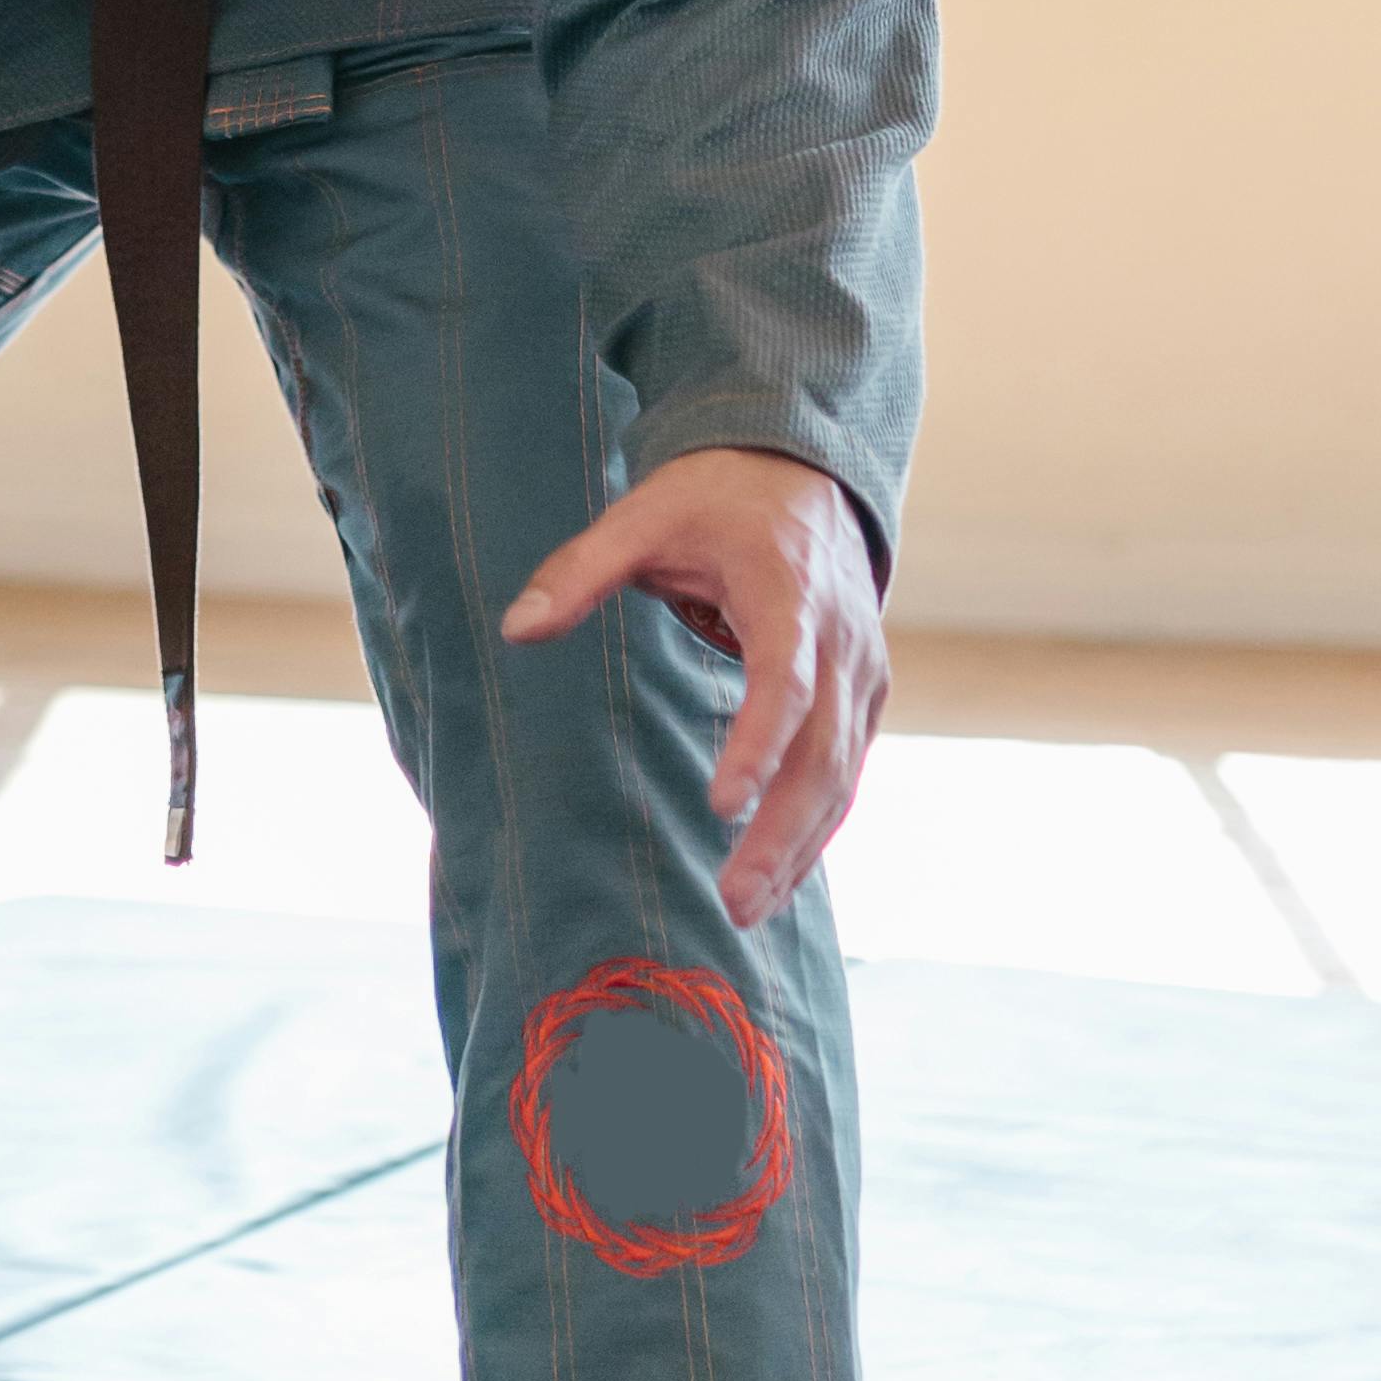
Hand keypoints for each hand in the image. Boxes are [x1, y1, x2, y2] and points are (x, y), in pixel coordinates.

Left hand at [499, 451, 884, 929]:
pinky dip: (818, 827)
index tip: (722, 806)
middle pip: (823, 750)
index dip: (758, 745)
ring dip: (801, 847)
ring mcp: (862, 669)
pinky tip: (780, 878)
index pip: (784, 679)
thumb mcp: (642, 515)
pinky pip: (847, 771)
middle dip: (782, 830)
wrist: (802, 471)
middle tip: (733, 900)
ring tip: (748, 910)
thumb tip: (516, 629)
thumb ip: (580, 570)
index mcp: (788, 590)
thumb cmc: (715, 498)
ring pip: (842, 774)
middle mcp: (841, 638)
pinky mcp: (865, 693)